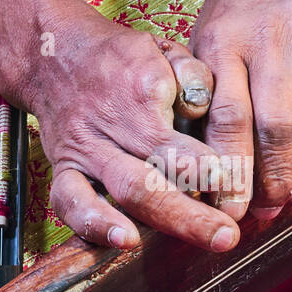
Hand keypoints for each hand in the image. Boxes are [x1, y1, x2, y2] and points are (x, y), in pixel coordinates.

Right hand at [0, 0, 240, 252]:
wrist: (54, 54)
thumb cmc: (122, 59)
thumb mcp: (163, 49)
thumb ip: (193, 76)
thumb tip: (207, 108)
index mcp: (144, 91)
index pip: (181, 138)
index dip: (211, 167)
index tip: (237, 188)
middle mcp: (114, 125)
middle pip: (155, 174)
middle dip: (193, 211)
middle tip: (227, 236)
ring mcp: (87, 150)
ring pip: (125, 190)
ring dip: (165, 221)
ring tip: (201, 242)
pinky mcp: (64, 169)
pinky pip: (70, 201)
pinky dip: (95, 224)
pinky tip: (125, 242)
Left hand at [190, 0, 291, 220]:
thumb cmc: (236, 11)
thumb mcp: (205, 43)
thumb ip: (205, 101)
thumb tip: (208, 180)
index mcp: (221, 38)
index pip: (227, 120)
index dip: (232, 173)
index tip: (232, 212)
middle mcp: (268, 27)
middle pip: (277, 121)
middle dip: (275, 176)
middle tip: (272, 209)